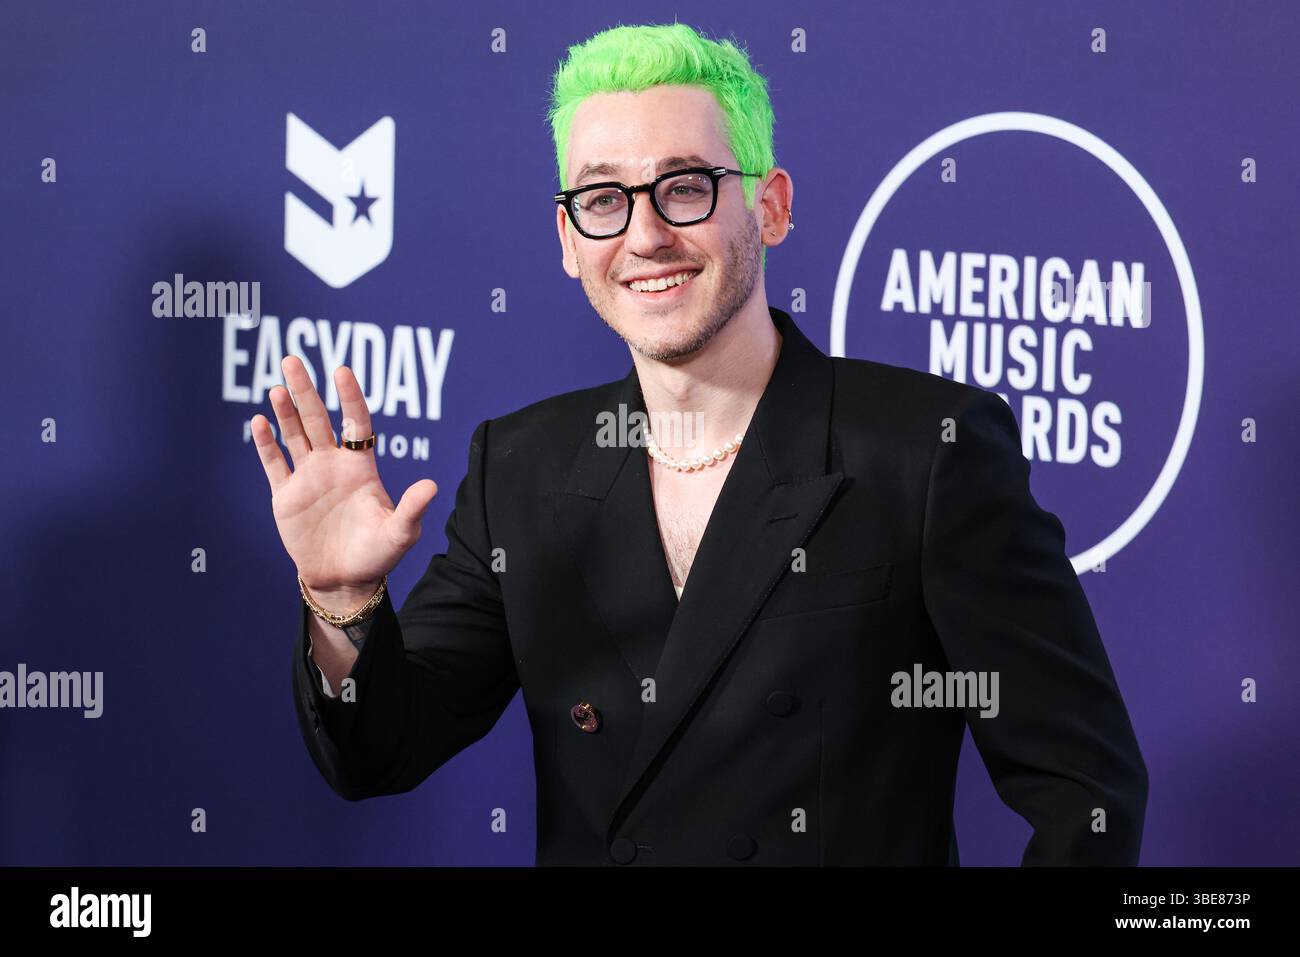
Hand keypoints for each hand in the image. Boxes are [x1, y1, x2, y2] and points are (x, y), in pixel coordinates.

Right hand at [251, 356, 437, 611]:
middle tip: (292, 359)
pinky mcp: (286, 496)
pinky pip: (274, 464)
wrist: (345, 580)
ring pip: (294, 435)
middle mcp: (333, 465)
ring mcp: (308, 478)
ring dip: (285, 411)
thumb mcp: (400, 533)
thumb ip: (412, 509)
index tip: (341, 370)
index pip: (356, 422)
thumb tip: (433, 486)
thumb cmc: (378, 555)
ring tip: (278, 386)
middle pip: (317, 419)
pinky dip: (266, 444)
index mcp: (361, 467)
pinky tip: (259, 421)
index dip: (349, 397)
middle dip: (306, 390)